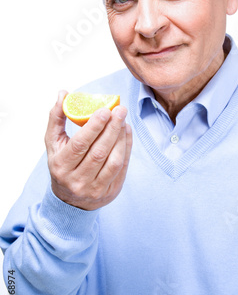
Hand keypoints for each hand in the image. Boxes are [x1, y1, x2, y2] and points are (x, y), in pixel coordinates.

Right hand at [45, 90, 131, 209]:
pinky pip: (122, 168)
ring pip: (113, 161)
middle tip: (120, 110)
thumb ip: (57, 118)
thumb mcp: (53, 143)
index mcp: (61, 166)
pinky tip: (126, 133)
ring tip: (124, 120)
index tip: (105, 110)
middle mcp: (77, 180)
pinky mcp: (110, 192)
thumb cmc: (62, 164)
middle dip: (112, 129)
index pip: (80, 145)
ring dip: (121, 139)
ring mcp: (95, 189)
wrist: (70, 200)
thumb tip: (64, 93)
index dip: (94, 127)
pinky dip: (126, 149)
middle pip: (99, 153)